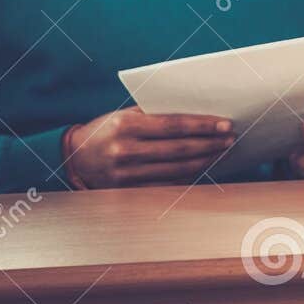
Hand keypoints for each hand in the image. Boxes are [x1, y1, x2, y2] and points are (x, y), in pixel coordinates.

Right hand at [65, 109, 234, 188]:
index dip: (203, 125)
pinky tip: (202, 167)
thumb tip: (196, 112)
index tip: (225, 124)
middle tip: (230, 138)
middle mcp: (125, 151)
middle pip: (179, 149)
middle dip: (209, 143)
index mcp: (125, 126)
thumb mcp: (125, 115)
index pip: (174, 126)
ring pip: (176, 169)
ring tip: (221, 151)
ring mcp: (126, 174)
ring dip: (204, 160)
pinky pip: (166, 185)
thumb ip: (155, 114)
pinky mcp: (128, 191)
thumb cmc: (106, 129)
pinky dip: (188, 176)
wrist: (73, 158)